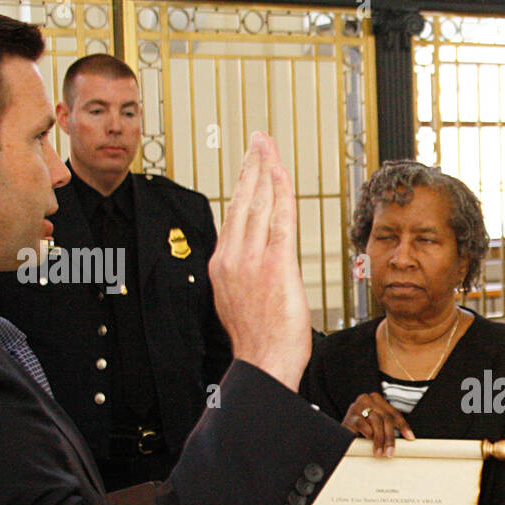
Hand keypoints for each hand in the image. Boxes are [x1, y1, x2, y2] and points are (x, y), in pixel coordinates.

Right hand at [208, 131, 309, 390]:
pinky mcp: (275, 263)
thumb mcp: (240, 304)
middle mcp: (233, 257)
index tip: (249, 166)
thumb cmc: (257, 344)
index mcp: (223, 266)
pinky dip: (280, 192)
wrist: (262, 364)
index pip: (234, 215)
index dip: (243, 186)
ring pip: (259, 203)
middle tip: (259, 141)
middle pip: (243, 200)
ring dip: (265, 170)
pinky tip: (281, 174)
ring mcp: (252, 259)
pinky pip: (279, 218)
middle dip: (252, 166)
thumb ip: (246, 278)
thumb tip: (257, 269)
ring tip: (268, 147)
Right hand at [343, 393, 414, 456]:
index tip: (410, 438)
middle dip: (390, 437)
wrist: (337, 430)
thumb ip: (386, 425)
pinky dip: (368, 435)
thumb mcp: (375, 423)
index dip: (403, 426)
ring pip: (376, 422)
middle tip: (391, 452)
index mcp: (377, 399)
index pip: (394, 413)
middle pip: (386, 418)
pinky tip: (367, 442)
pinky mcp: (351, 416)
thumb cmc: (360, 426)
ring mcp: (358, 406)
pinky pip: (364, 426)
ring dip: (379, 440)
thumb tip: (407, 438)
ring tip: (380, 452)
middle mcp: (368, 399)